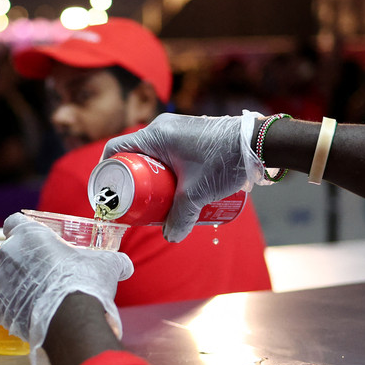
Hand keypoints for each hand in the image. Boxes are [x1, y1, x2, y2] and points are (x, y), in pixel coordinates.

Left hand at [0, 213, 132, 364]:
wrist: (72, 320)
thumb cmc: (84, 281)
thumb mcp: (106, 264)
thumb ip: (114, 260)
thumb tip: (126, 265)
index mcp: (28, 235)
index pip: (13, 221)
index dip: (23, 228)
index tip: (36, 238)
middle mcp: (8, 255)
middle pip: (11, 252)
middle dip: (26, 260)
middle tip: (46, 270)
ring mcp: (1, 283)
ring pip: (7, 279)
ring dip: (20, 284)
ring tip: (43, 295)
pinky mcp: (0, 309)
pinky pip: (7, 305)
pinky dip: (18, 308)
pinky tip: (36, 313)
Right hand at [102, 110, 266, 242]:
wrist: (257, 143)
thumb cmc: (224, 161)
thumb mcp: (197, 193)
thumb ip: (180, 217)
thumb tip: (170, 237)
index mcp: (156, 135)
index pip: (116, 149)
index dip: (107, 171)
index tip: (108, 192)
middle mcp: (163, 127)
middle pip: (134, 154)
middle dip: (132, 180)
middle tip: (134, 202)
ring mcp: (177, 129)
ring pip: (152, 155)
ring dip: (150, 176)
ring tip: (154, 199)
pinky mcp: (190, 135)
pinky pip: (167, 151)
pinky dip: (164, 169)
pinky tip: (173, 186)